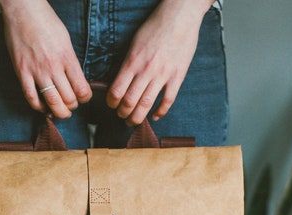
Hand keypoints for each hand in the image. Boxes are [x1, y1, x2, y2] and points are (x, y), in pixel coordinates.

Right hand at [0, 0, 91, 118]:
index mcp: (68, 58)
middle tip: (71, 106)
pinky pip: (31, 97)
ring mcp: (37, 70)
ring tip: (60, 112)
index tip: (83, 98)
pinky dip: (38, 107)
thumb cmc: (46, 22)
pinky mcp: (22, 71)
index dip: (85, 98)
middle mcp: (54, 66)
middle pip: (69, 99)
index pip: (82, 88)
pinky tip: (42, 107)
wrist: (24, 10)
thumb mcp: (66, 40)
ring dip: (58, 112)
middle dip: (73, 107)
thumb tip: (75, 79)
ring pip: (52, 101)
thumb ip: (70, 61)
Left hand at [107, 0, 211, 124]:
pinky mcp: (177, 77)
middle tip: (122, 116)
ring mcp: (163, 75)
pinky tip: (155, 116)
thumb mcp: (134, 44)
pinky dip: (160, 112)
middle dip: (123, 114)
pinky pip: (168, 101)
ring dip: (137, 118)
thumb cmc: (155, 27)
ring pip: (146, 105)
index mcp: (132, 62)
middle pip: (130, 102)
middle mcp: (146, 71)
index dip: (111, 103)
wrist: (179, 17)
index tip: (111, 105)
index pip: (116, 91)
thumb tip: (119, 81)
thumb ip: (127, 63)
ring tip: (134, 121)